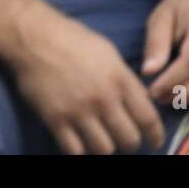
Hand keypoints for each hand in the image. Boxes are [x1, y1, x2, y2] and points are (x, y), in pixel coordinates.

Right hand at [12, 9, 164, 154]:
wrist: (33, 36)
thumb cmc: (70, 38)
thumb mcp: (108, 52)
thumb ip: (124, 78)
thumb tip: (138, 100)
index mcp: (119, 79)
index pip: (148, 119)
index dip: (155, 135)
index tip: (154, 141)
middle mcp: (103, 98)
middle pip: (129, 139)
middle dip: (129, 142)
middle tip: (122, 138)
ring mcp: (79, 111)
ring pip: (105, 149)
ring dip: (105, 147)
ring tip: (100, 140)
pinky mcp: (56, 119)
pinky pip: (75, 151)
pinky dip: (80, 151)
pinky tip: (79, 143)